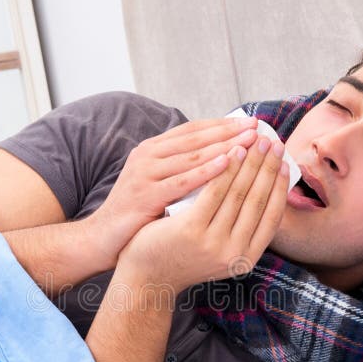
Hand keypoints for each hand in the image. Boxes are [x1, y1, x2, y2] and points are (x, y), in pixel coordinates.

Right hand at [87, 117, 257, 267]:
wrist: (104, 238)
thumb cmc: (139, 213)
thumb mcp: (161, 184)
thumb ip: (182, 170)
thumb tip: (221, 159)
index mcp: (151, 149)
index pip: (192, 130)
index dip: (222, 124)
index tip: (249, 123)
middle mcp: (147, 155)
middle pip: (195, 138)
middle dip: (228, 131)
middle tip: (257, 127)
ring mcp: (144, 173)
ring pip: (191, 155)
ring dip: (224, 147)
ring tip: (250, 142)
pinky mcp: (145, 194)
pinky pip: (182, 181)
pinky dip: (206, 171)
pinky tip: (228, 165)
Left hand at [117, 135, 289, 292]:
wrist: (149, 275)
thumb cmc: (185, 255)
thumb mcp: (220, 249)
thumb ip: (240, 228)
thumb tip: (265, 189)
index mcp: (246, 258)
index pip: (272, 216)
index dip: (280, 187)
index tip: (285, 163)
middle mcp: (234, 253)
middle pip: (258, 200)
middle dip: (268, 167)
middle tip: (272, 142)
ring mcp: (213, 242)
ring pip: (238, 193)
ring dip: (250, 161)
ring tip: (254, 139)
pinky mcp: (192, 229)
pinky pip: (214, 191)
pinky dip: (225, 168)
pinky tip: (232, 150)